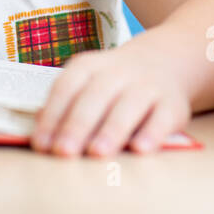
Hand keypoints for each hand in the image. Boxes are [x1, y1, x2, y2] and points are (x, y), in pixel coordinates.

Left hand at [29, 29, 191, 156]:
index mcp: (88, 66)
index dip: (52, 115)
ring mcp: (147, 86)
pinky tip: (139, 150)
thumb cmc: (113, 84)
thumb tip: (41, 135)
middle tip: (63, 152)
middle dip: (77, 125)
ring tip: (96, 154)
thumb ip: (65, 107)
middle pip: (95, 97)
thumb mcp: (86, 83)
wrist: (164, 60)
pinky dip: (151, 134)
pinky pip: (162, 118)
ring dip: (111, 130)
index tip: (41, 144)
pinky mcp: (172, 104)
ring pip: (128, 106)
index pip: (66, 88)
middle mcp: (118, 72)